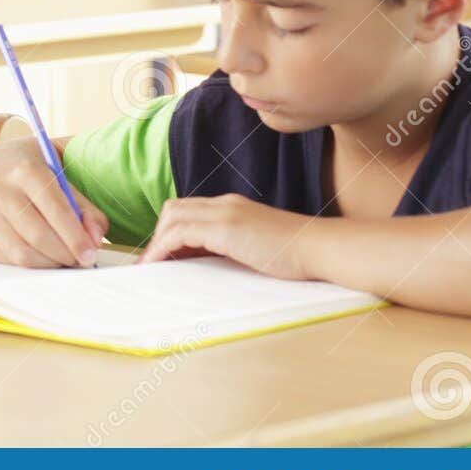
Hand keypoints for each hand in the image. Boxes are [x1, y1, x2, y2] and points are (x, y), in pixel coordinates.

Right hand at [0, 137, 108, 267]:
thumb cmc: (38, 174)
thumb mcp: (65, 179)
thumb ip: (86, 209)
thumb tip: (94, 240)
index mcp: (26, 170)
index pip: (55, 210)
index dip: (75, 237)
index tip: (90, 254)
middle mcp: (2, 190)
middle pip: (38, 235)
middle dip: (64, 254)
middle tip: (80, 260)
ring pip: (22, 252)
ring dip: (49, 263)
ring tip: (64, 258)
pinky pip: (9, 258)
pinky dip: (32, 263)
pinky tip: (44, 255)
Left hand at [137, 194, 313, 278]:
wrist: (320, 248)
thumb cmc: (298, 254)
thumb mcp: (258, 244)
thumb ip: (235, 245)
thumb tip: (212, 261)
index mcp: (234, 206)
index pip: (191, 209)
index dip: (172, 229)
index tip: (164, 254)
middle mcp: (225, 204)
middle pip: (175, 208)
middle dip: (159, 233)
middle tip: (154, 260)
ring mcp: (224, 213)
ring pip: (173, 217)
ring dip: (156, 241)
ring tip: (150, 265)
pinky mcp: (224, 228)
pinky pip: (179, 233)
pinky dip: (163, 247)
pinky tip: (158, 263)